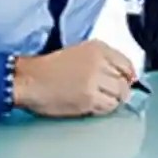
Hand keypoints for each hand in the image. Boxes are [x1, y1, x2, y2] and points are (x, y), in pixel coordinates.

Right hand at [13, 40, 136, 116]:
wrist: (29, 80)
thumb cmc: (48, 68)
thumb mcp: (78, 53)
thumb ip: (101, 61)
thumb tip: (123, 76)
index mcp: (97, 48)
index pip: (126, 63)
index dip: (128, 75)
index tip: (127, 82)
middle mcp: (98, 63)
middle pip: (124, 82)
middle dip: (121, 90)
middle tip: (112, 95)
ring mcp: (94, 81)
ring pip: (119, 96)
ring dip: (113, 101)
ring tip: (100, 101)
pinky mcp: (88, 99)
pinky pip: (107, 107)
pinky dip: (104, 109)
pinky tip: (93, 106)